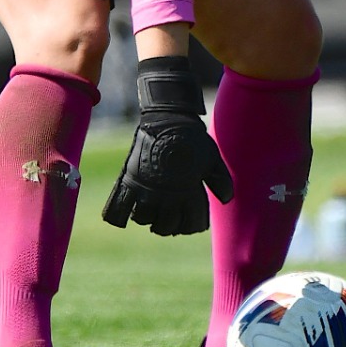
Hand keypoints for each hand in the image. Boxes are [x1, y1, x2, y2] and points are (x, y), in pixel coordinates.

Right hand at [102, 56, 233, 236]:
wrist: (169, 118)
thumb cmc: (193, 138)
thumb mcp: (213, 159)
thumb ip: (221, 181)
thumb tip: (226, 200)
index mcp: (190, 194)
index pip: (191, 225)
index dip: (190, 226)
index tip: (187, 220)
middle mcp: (168, 197)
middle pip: (165, 227)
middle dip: (167, 225)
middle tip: (166, 217)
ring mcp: (147, 190)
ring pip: (143, 219)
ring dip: (147, 218)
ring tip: (149, 210)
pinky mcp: (130, 180)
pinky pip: (119, 209)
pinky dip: (119, 216)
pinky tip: (125, 213)